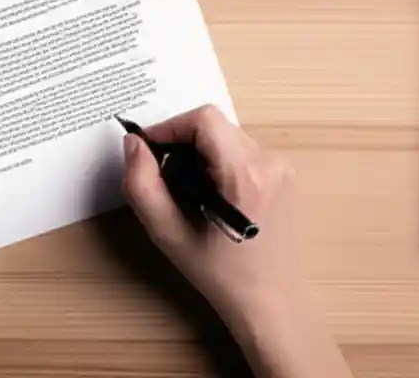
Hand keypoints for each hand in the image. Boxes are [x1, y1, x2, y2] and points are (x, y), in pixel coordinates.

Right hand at [122, 105, 302, 326]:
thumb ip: (142, 185)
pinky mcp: (284, 174)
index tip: (149, 149)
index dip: (170, 126)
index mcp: (245, 175)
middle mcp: (269, 163)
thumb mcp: (168, 234)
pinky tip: (211, 193)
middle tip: (164, 174)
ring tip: (188, 188)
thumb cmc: (221, 274)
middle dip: (183, 141)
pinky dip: (220, 160)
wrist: (270, 300)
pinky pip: (243, 149)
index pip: (204, 119)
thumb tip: (134, 144)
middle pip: (215, 125)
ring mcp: (281, 167)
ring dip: (201, 151)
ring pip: (228, 135)